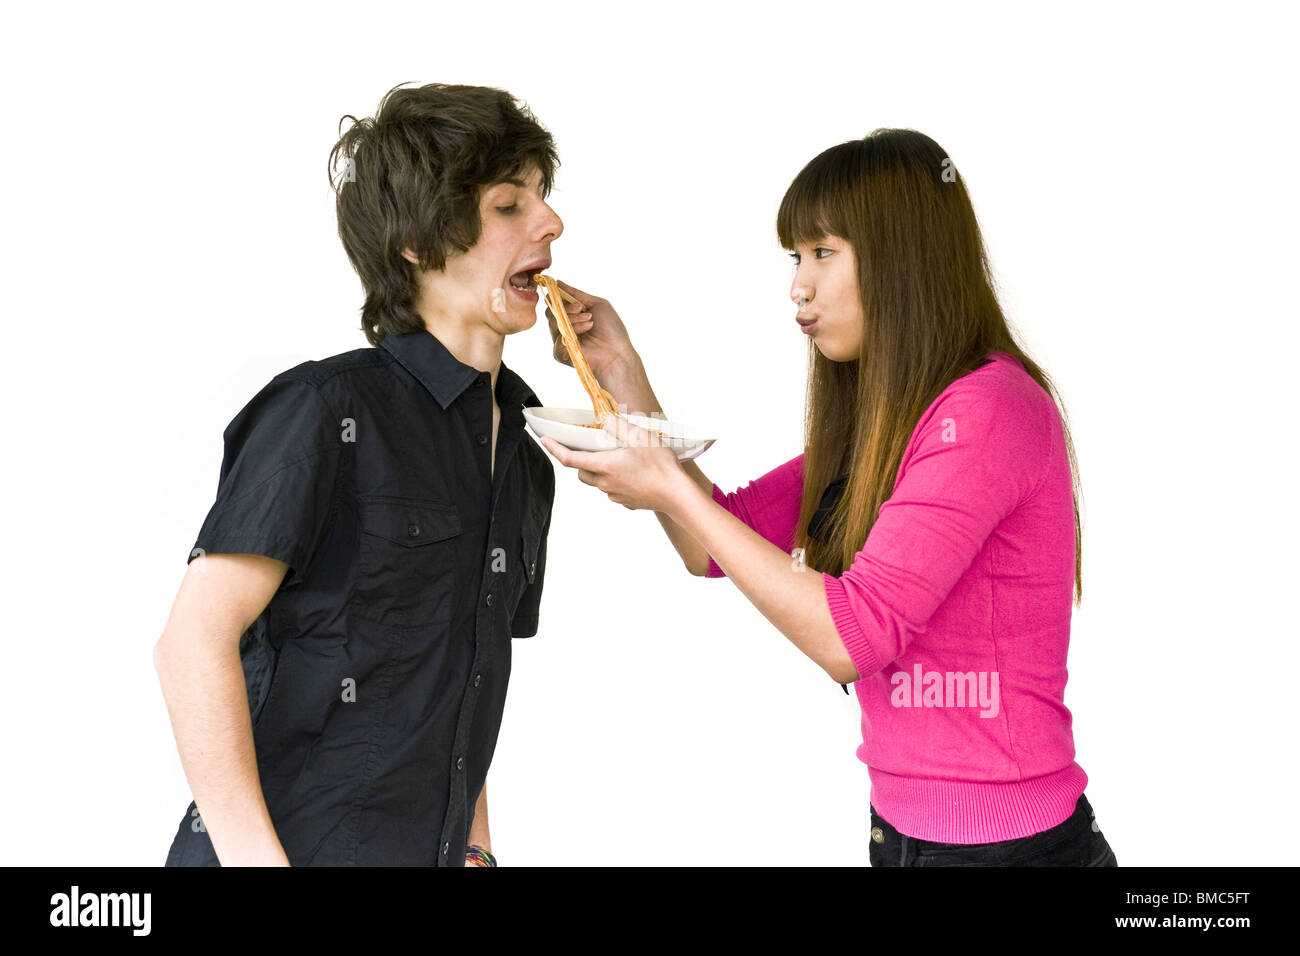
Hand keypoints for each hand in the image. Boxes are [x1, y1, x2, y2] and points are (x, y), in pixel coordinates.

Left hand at [539, 415, 686, 514]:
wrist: (677, 495)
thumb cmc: (660, 466)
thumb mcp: (639, 437)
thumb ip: (617, 425)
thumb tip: (601, 418)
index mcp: (604, 466)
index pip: (570, 459)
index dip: (554, 449)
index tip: (544, 440)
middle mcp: (605, 483)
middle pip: (581, 473)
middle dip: (579, 461)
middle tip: (588, 448)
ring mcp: (615, 495)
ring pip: (598, 482)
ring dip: (599, 470)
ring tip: (616, 458)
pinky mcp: (627, 502)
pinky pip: (613, 490)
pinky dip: (615, 480)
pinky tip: (632, 472)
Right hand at [544, 279, 635, 381]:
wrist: (617, 351)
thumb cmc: (611, 329)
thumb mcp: (596, 304)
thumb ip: (576, 293)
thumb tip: (558, 282)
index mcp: (572, 316)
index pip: (555, 303)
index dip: (556, 297)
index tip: (560, 291)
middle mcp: (564, 327)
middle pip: (550, 312)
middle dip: (565, 308)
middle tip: (580, 309)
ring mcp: (561, 340)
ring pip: (553, 323)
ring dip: (573, 319)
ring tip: (590, 323)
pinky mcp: (560, 352)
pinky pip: (557, 338)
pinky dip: (572, 332)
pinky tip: (586, 333)